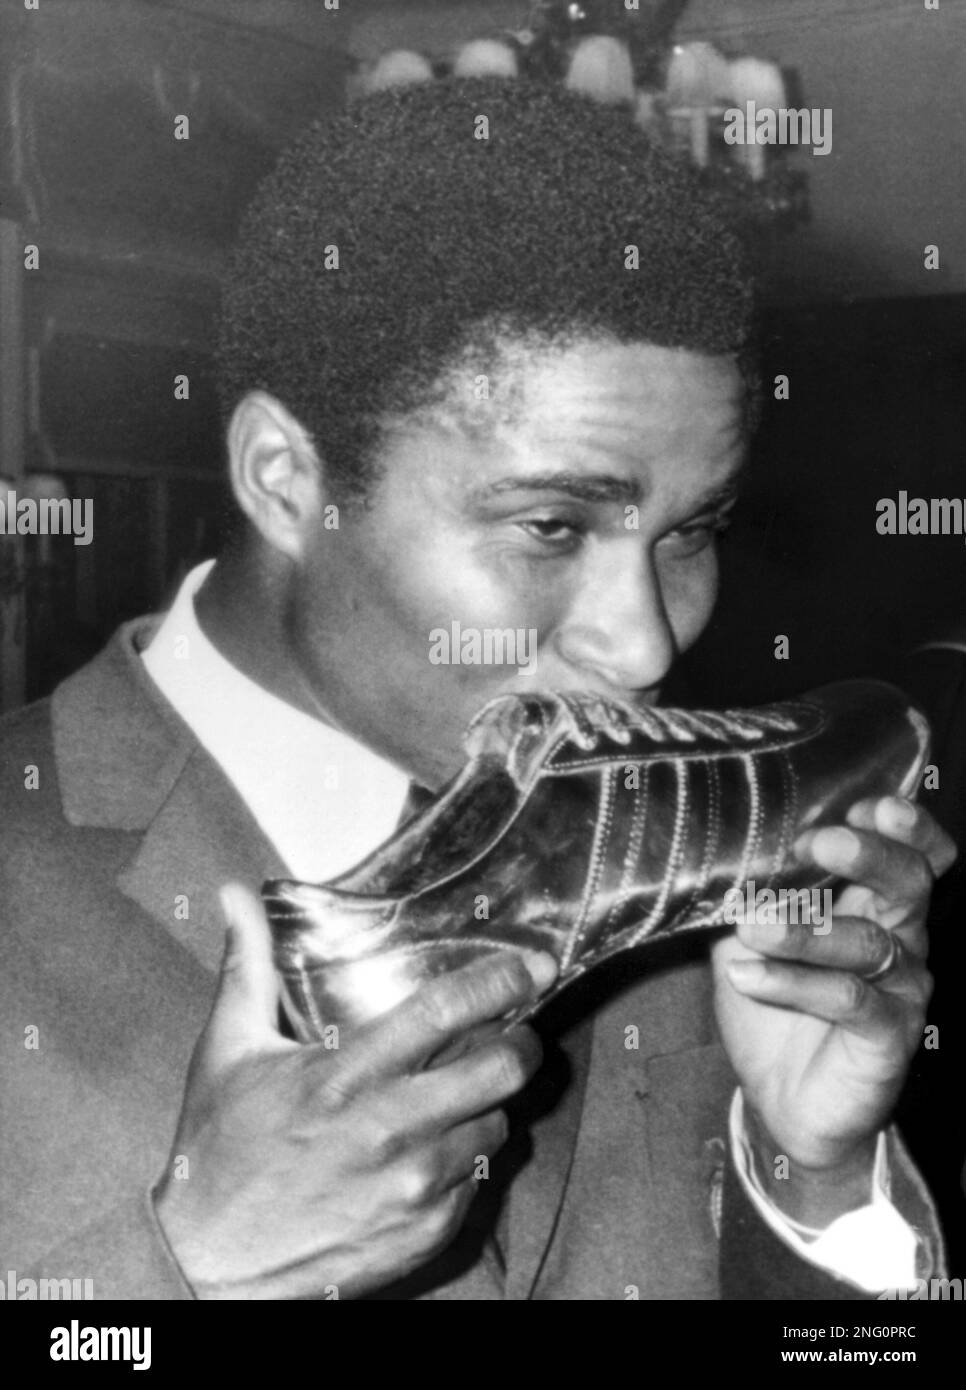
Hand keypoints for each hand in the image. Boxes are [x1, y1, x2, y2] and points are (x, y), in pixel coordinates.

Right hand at [154, 884, 553, 1299]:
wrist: (208, 1267)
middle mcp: (388, 1131)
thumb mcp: (226, 1051)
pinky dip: (469, 1157)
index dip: (498, 981)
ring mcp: (413, 1188)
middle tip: (518, 1030)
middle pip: (498, 1070)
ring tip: (467, 1092)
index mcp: (344, 1078)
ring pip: (497, 1125)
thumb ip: (247, 966)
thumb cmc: (218, 1152)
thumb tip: (234, 894)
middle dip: (521, 1041)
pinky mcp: (426, 1233)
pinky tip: (439, 1146)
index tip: (531, 963)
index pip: (442, 1012)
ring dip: (492, 1103)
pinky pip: (478, 1180)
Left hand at [712, 795, 955, 1222]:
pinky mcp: (891, 1034)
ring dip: (804, 929)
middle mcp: (900, 937)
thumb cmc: (773, 1007)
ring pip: (868, 941)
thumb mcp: (747, 938)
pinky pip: (850, 998)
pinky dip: (793, 982)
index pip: (913, 851)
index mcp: (873, 902)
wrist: (784, 1100)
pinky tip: (748, 975)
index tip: (860, 805)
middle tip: (817, 844)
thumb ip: (746, 894)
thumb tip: (713, 848)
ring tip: (749, 922)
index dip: (901, 825)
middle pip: (909, 881)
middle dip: (868, 854)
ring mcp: (902, 987)